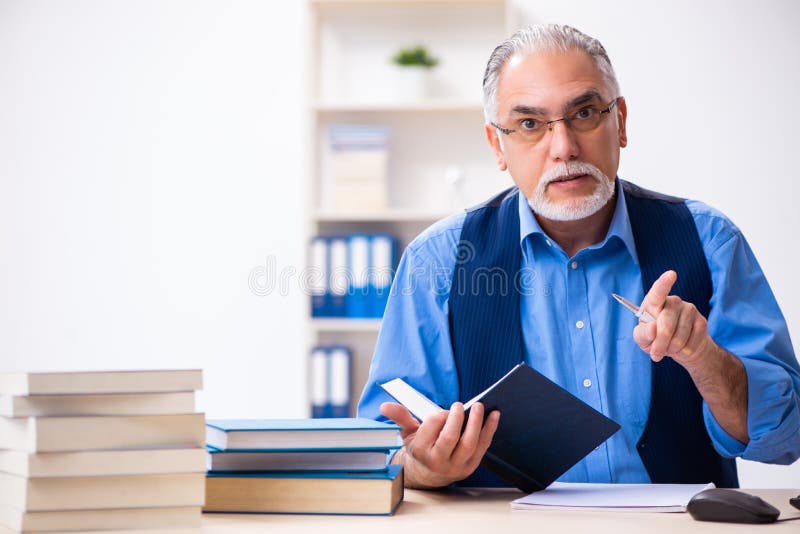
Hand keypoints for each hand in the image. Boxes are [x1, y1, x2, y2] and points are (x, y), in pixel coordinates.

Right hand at [380, 401, 499, 488]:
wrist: (428, 473)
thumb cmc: (419, 448)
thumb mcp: (407, 433)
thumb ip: (400, 417)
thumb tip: (384, 406)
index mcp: (421, 450)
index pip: (431, 428)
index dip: (439, 415)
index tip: (443, 411)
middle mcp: (438, 460)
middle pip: (450, 437)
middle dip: (457, 418)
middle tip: (458, 405)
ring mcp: (456, 465)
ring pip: (469, 443)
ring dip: (476, 423)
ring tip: (479, 406)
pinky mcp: (470, 466)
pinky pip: (483, 446)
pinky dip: (490, 430)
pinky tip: (494, 415)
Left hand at [632, 270, 714, 367]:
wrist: (679, 348)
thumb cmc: (655, 339)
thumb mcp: (642, 338)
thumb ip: (642, 334)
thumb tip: (652, 329)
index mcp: (654, 302)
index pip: (657, 292)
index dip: (664, 283)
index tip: (671, 274)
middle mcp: (672, 302)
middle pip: (666, 326)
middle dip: (659, 344)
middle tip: (656, 354)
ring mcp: (689, 310)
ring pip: (678, 338)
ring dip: (671, 349)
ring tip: (669, 347)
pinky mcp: (702, 321)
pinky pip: (691, 344)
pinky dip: (683, 352)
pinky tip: (682, 347)